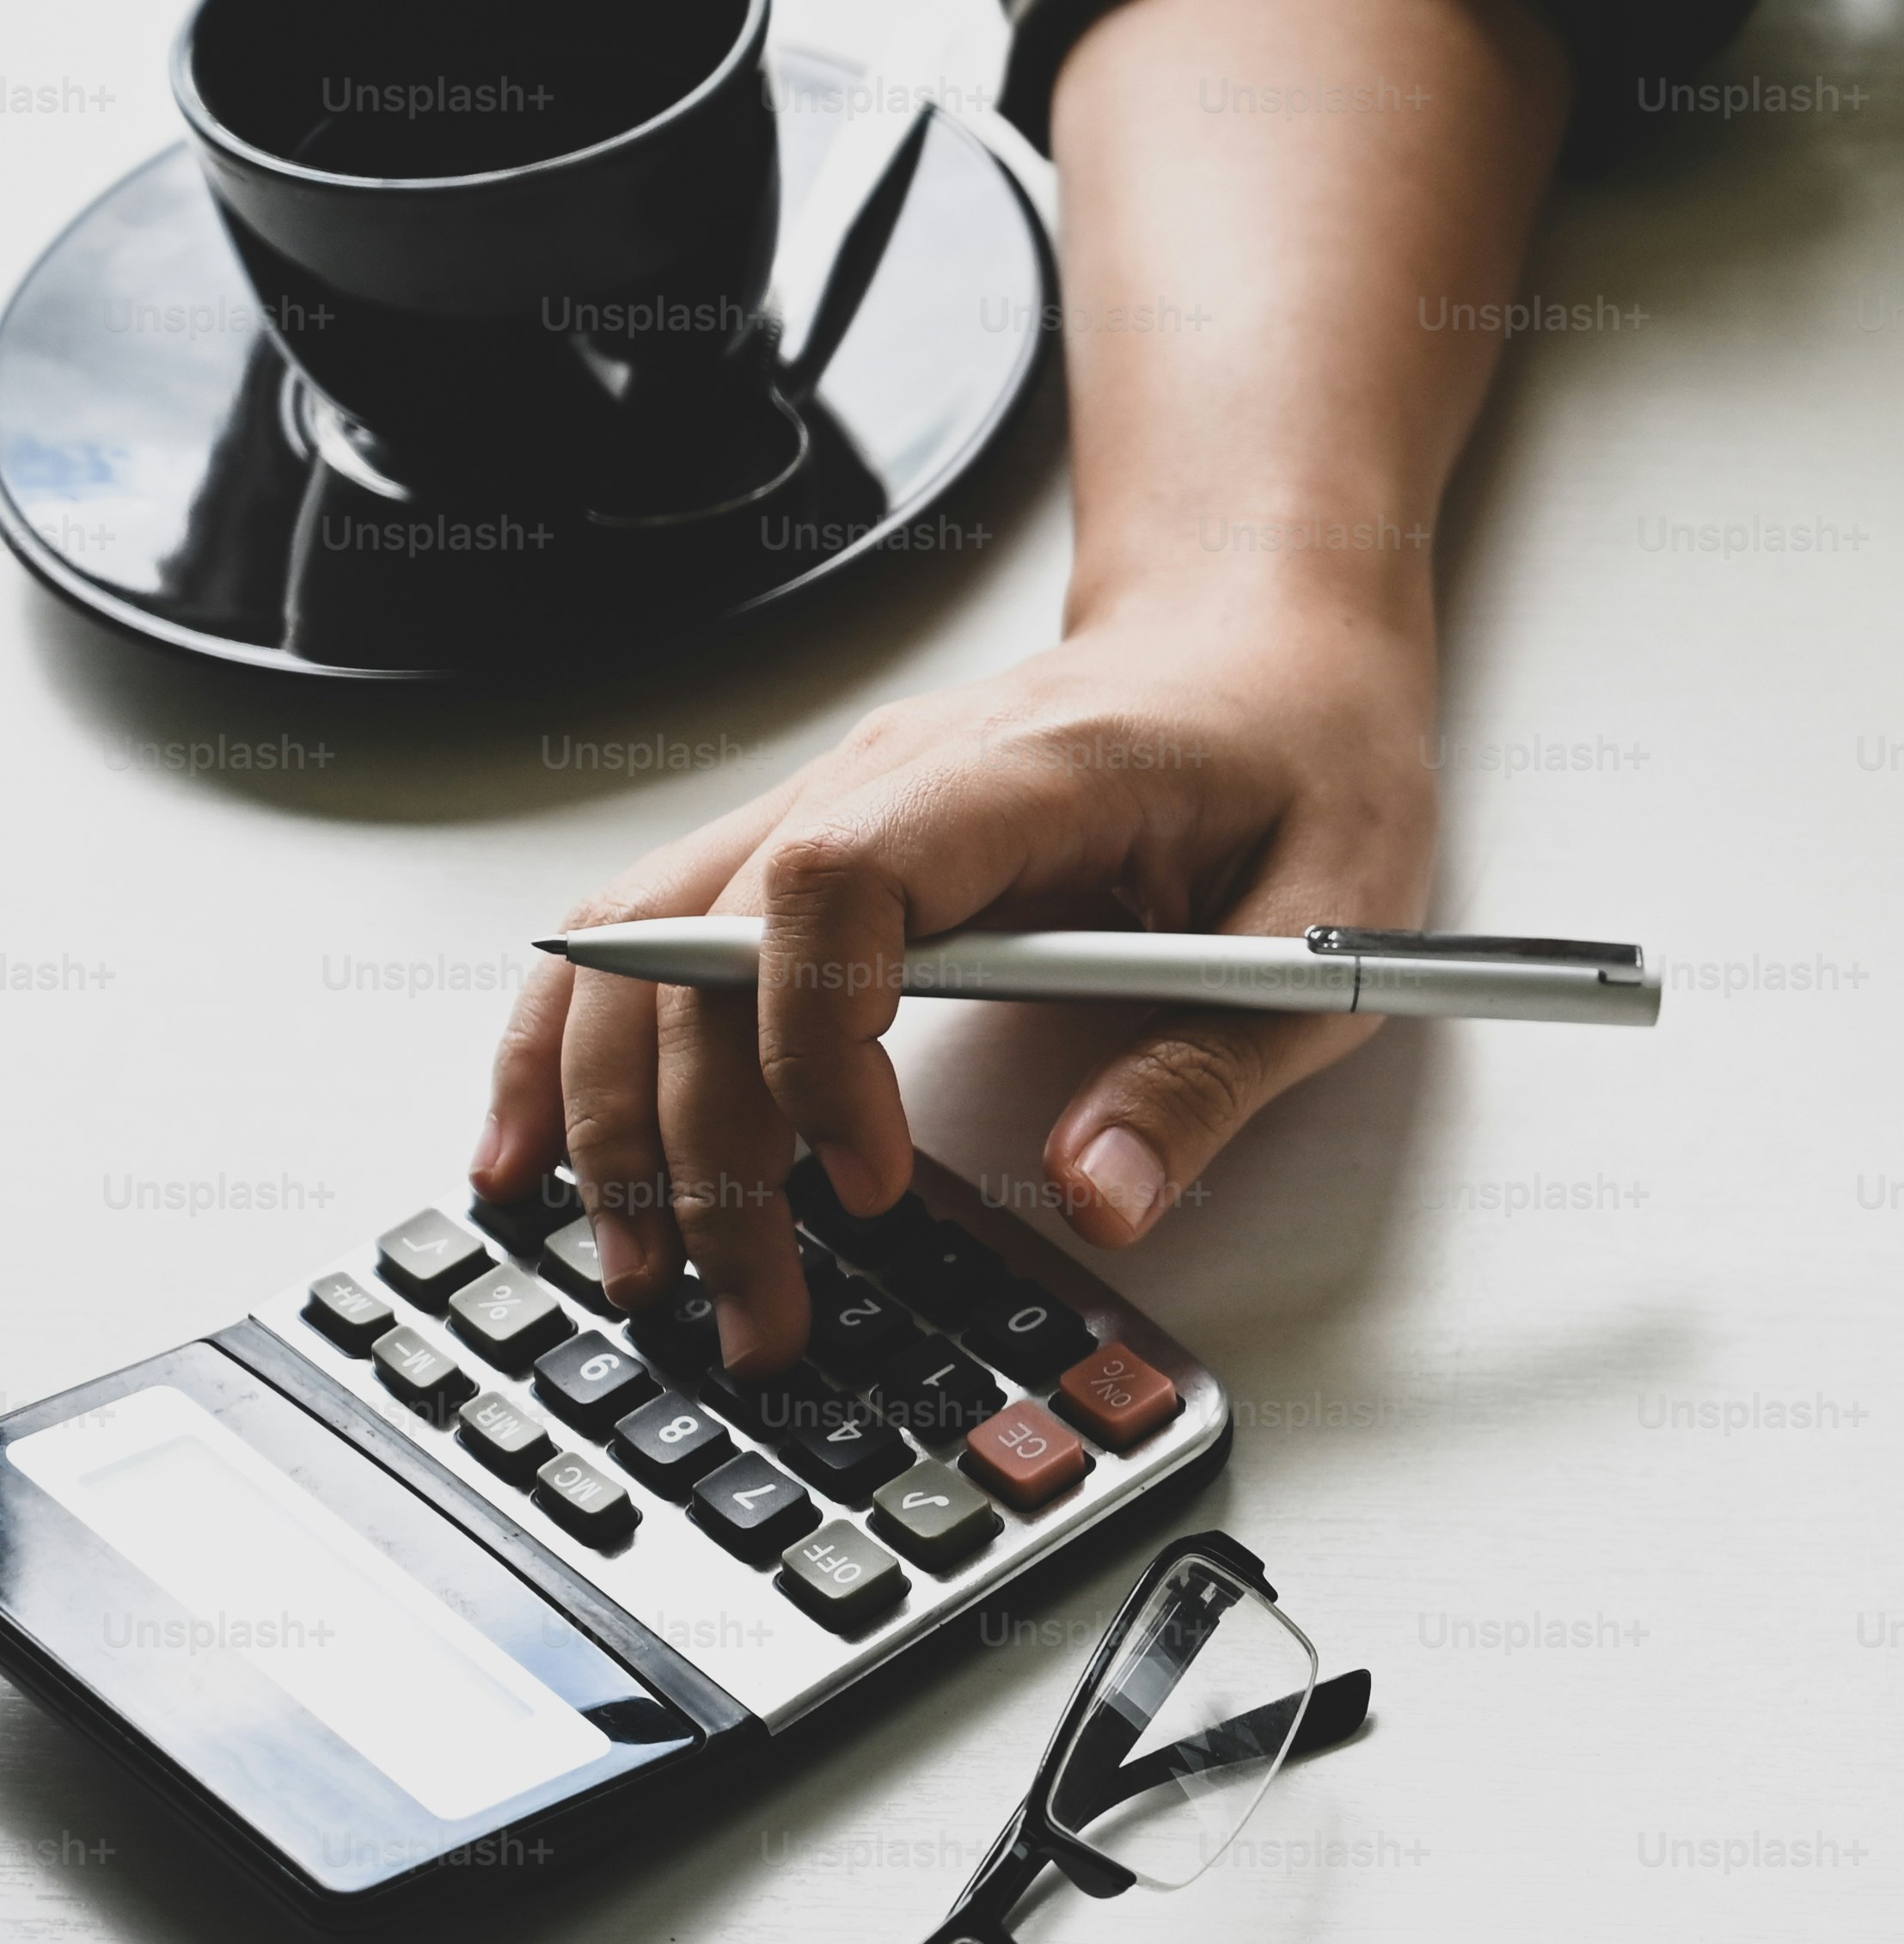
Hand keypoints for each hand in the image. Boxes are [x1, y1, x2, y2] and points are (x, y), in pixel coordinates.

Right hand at [473, 595, 1441, 1373]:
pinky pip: (643, 937)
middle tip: (759, 1307)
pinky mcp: (806, 850)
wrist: (1263, 637)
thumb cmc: (1302, 752)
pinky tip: (535, 1155)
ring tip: (639, 1269)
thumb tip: (1101, 1201)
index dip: (817, 1040)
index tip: (869, 1179)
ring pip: (638, 944)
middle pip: (708, 946)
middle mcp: (890, 776)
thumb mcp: (1328, 913)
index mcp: (1025, 775)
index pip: (841, 882)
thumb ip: (1213, 1065)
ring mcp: (827, 804)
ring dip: (612, 1113)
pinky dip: (569, 1044)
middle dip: (707, 1147)